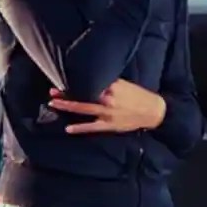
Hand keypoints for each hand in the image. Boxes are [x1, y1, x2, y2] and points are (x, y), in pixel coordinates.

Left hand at [49, 80, 166, 134]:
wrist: (154, 111)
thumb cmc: (139, 96)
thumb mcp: (126, 84)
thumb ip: (110, 82)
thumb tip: (93, 78)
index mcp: (113, 86)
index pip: (90, 82)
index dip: (76, 81)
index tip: (63, 78)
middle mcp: (108, 99)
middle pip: (83, 94)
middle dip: (66, 92)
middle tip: (52, 90)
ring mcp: (108, 113)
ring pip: (84, 108)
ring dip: (68, 106)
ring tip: (53, 103)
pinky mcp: (110, 125)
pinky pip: (92, 127)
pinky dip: (80, 128)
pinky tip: (68, 128)